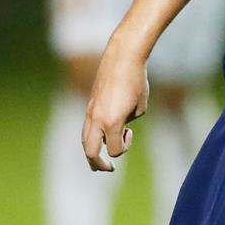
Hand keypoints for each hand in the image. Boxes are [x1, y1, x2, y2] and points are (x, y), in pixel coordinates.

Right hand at [80, 47, 150, 171]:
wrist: (122, 56)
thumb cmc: (136, 80)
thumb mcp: (140, 107)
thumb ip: (127, 122)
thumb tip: (118, 125)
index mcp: (111, 121)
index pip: (115, 149)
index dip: (125, 146)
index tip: (131, 133)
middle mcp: (97, 118)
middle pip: (90, 151)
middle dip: (97, 163)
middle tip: (107, 169)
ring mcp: (90, 110)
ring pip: (84, 139)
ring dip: (90, 151)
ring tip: (96, 161)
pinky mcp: (90, 103)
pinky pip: (87, 126)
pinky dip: (92, 135)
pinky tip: (100, 135)